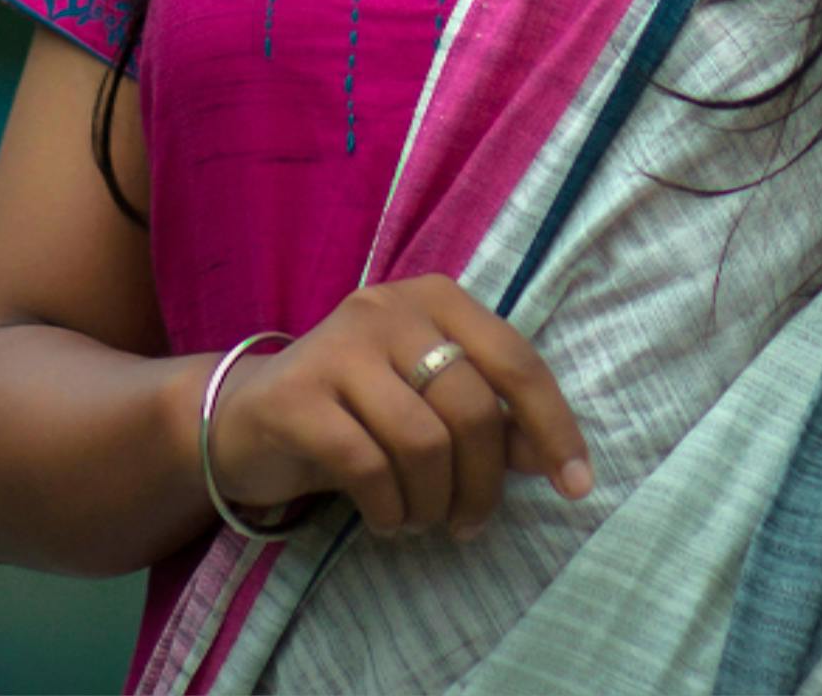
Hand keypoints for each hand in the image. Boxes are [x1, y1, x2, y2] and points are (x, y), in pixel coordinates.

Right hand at [211, 278, 593, 539]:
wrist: (245, 418)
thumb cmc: (357, 410)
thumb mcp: (429, 403)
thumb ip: (491, 418)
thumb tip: (552, 455)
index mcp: (434, 299)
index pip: (516, 361)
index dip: (554, 428)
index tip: (576, 487)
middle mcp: (387, 309)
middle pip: (471, 409)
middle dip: (482, 484)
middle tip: (468, 523)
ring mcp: (337, 347)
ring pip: (423, 443)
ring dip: (433, 502)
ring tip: (421, 518)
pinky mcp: (295, 395)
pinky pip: (368, 466)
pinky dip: (389, 509)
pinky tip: (385, 519)